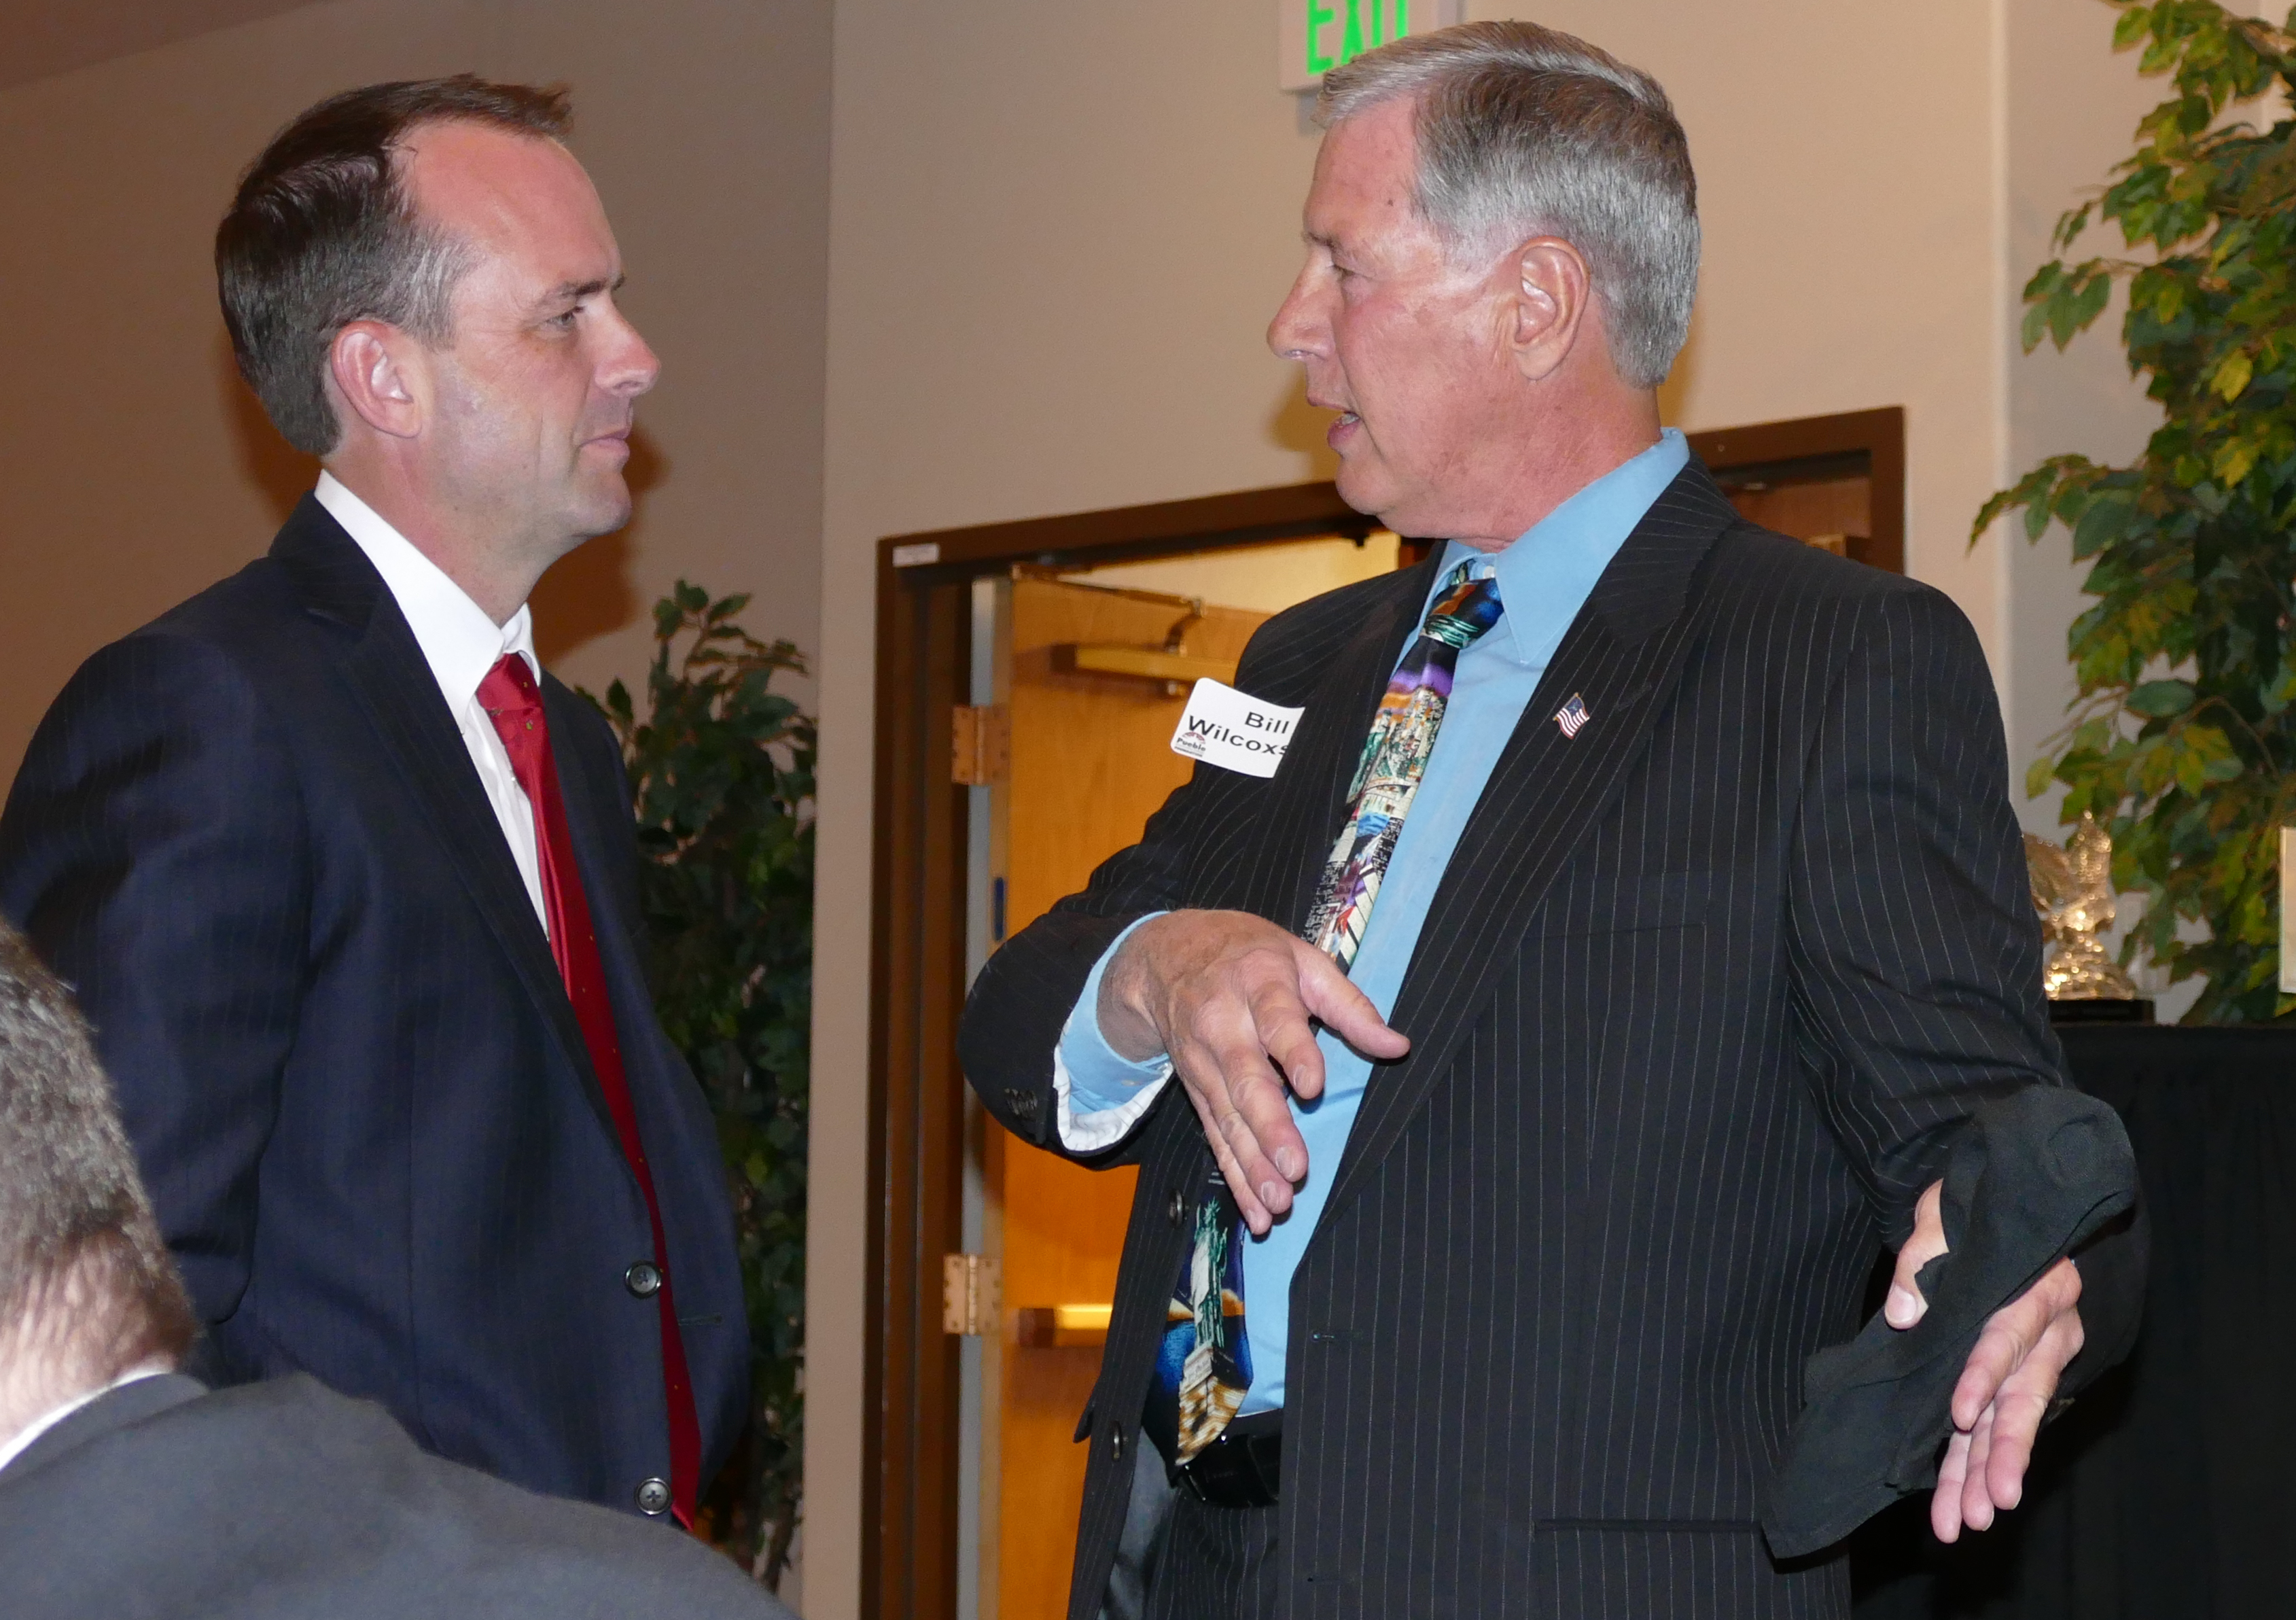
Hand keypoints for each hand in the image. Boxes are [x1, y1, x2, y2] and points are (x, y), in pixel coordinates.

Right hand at [1098, 909, 1408, 1234]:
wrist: (1166, 956)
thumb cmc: (1248, 955)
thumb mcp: (1302, 959)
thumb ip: (1349, 1004)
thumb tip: (1397, 1046)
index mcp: (1257, 983)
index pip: (1276, 1019)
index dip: (1293, 1052)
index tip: (1312, 1085)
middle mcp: (1223, 1025)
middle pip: (1245, 1079)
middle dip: (1269, 1126)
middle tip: (1294, 1168)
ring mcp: (1205, 1063)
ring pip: (1227, 1118)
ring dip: (1252, 1165)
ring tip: (1278, 1202)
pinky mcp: (1197, 1091)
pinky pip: (1215, 1137)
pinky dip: (1235, 1177)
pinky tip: (1255, 1213)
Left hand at [1886, 1179, 2085, 1541]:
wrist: (2004, 1204)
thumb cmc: (1976, 1206)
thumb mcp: (1946, 1209)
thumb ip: (1925, 1254)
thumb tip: (1905, 1316)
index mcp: (2039, 1284)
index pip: (2011, 1334)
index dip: (1985, 1374)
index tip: (1960, 1413)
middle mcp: (2050, 1330)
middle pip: (2025, 1397)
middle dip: (2003, 1453)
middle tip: (1991, 1503)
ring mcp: (2038, 1359)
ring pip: (2013, 1422)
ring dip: (1990, 1472)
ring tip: (1973, 1520)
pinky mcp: (2018, 1377)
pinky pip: (1997, 1424)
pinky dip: (1978, 1464)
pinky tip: (1965, 1505)